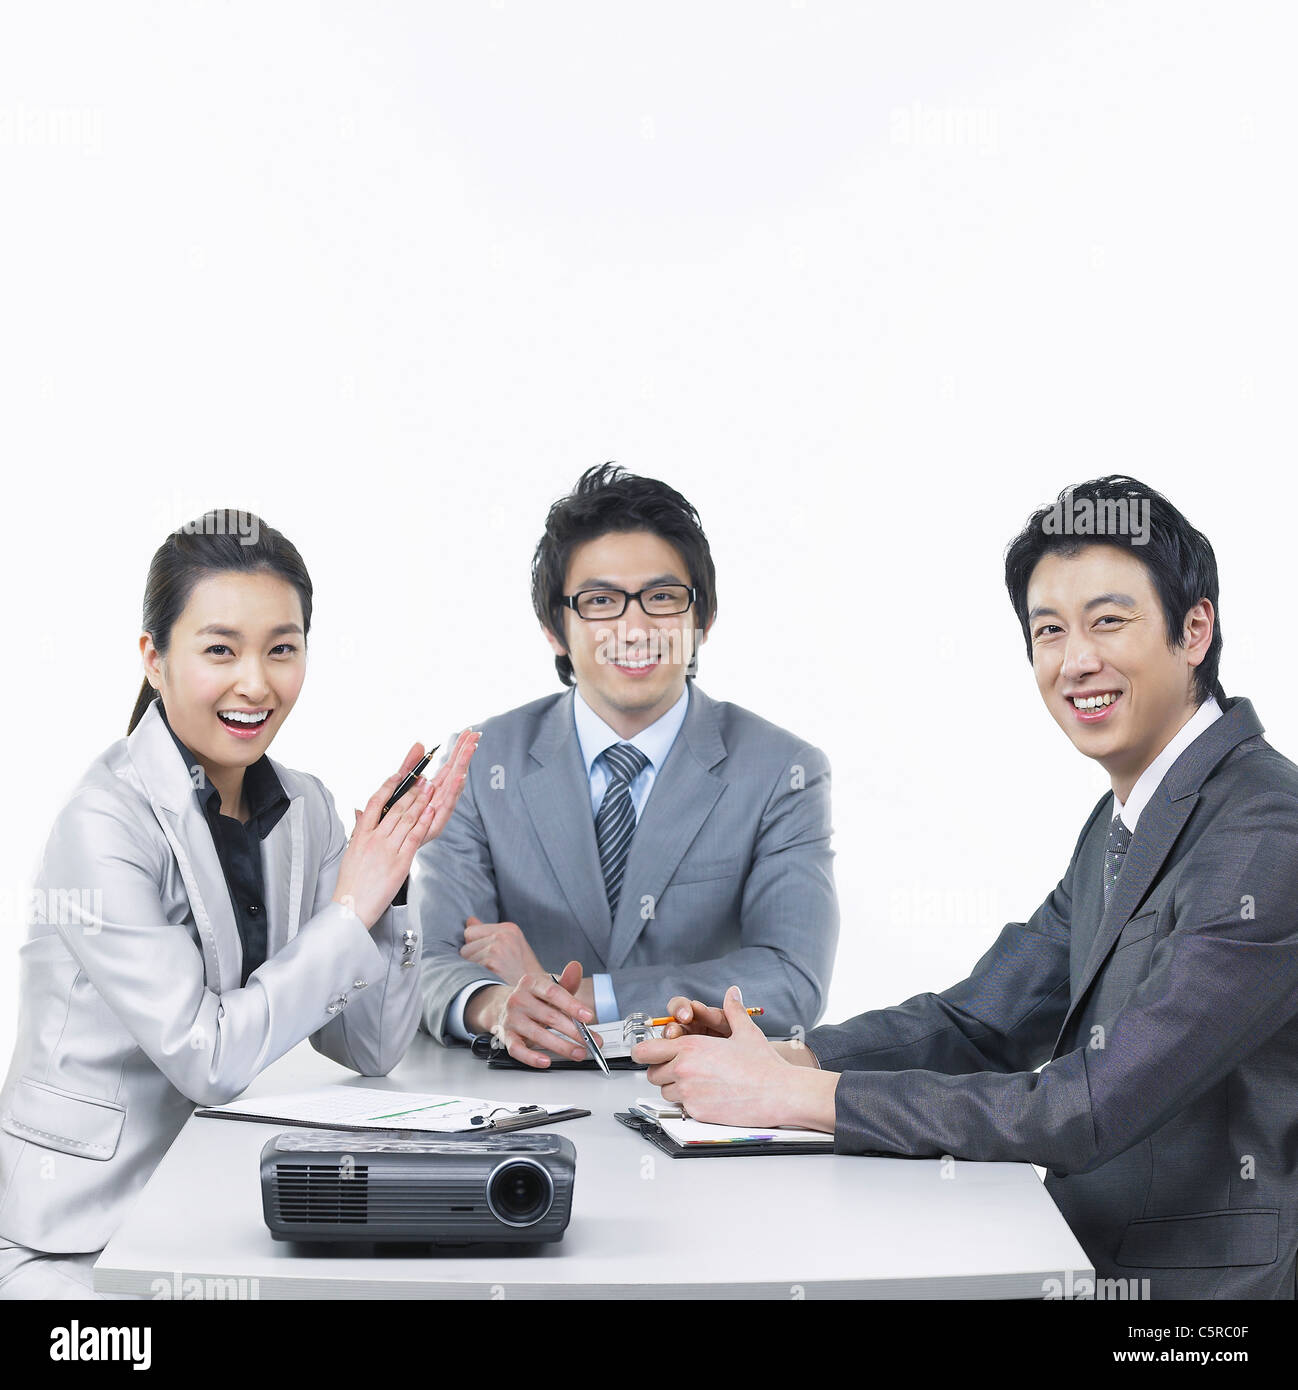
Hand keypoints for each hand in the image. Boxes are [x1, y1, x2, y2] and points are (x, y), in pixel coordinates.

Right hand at [332, 732, 479, 927]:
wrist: (350, 909)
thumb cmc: (351, 884)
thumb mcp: (352, 853)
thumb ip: (360, 831)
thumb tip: (361, 814)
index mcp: (361, 835)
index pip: (374, 803)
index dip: (388, 786)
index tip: (398, 774)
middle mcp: (374, 839)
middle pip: (395, 807)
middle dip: (411, 789)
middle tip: (423, 774)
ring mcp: (387, 849)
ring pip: (406, 818)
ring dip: (420, 800)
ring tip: (431, 785)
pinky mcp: (399, 862)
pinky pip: (413, 837)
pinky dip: (423, 821)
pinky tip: (430, 809)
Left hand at [459, 916, 544, 985]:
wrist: (536, 998)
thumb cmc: (521, 976)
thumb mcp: (511, 949)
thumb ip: (488, 933)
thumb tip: (469, 919)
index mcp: (509, 929)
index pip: (471, 931)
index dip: (476, 947)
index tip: (490, 960)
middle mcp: (503, 935)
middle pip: (466, 944)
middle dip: (473, 958)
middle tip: (491, 971)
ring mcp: (497, 948)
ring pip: (464, 957)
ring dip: (472, 969)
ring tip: (491, 977)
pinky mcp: (491, 963)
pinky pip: (466, 968)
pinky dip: (472, 978)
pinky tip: (487, 983)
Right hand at [471, 961, 604, 1068]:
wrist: (502, 1003)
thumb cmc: (533, 996)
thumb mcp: (549, 986)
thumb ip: (567, 981)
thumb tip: (575, 967)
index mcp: (531, 983)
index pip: (553, 993)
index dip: (572, 1005)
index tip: (588, 1016)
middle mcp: (519, 999)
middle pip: (549, 1016)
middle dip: (574, 1031)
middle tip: (591, 1040)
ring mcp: (511, 1019)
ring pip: (537, 1035)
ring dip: (561, 1046)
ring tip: (579, 1052)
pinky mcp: (506, 1036)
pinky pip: (517, 1050)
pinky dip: (531, 1057)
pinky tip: (546, 1061)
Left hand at [632, 986, 826, 1127]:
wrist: (779, 1093)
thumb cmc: (763, 1064)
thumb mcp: (745, 1031)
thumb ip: (733, 1010)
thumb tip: (733, 993)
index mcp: (690, 1047)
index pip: (644, 1051)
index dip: (645, 1052)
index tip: (650, 1054)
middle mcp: (684, 1070)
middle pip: (652, 1073)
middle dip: (662, 1070)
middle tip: (680, 1067)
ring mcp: (689, 1094)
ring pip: (666, 1092)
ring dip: (675, 1087)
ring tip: (699, 1081)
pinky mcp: (697, 1113)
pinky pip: (682, 1108)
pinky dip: (691, 1102)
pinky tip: (710, 1094)